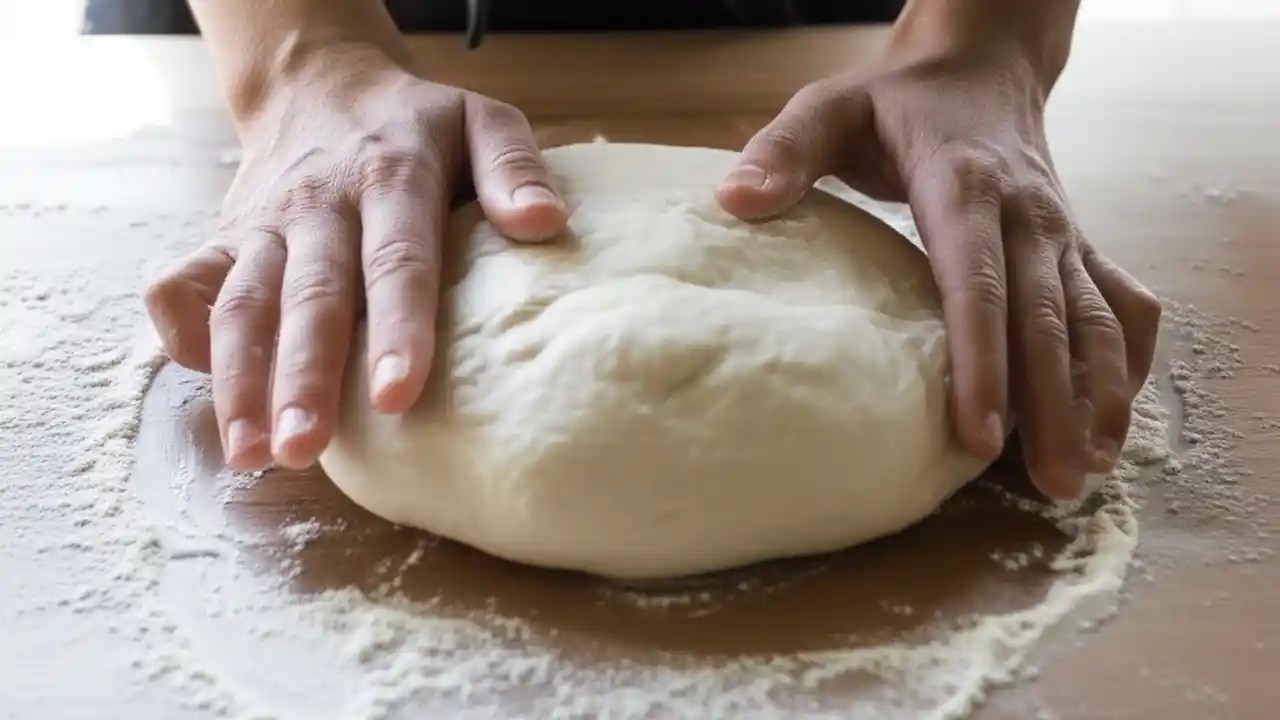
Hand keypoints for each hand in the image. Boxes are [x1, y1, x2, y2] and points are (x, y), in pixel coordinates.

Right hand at [145, 46, 566, 470]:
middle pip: (309, 297)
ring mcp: (263, 225)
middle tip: (305, 448)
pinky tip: (210, 395)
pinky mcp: (223, 239)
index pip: (395, 260)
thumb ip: (512, 168)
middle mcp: (319, 205)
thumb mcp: (478, 120)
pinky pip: (182, 286)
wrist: (321, 85)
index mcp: (390, 177)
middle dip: (304, 376)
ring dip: (241, 381)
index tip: (398, 397)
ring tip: (252, 453)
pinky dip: (185, 336)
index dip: (395, 329)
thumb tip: (547, 223)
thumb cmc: (417, 126)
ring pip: (242, 306)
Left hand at [717, 45, 1159, 499]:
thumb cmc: (897, 101)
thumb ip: (784, 150)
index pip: (977, 283)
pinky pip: (1122, 305)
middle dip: (1054, 405)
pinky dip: (1126, 362)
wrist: (981, 70)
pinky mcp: (1078, 245)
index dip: (982, 360)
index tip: (979, 436)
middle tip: (1055, 487)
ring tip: (1087, 473)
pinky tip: (1113, 418)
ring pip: (1095, 319)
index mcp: (965, 184)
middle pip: (1048, 318)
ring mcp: (1062, 232)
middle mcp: (1028, 213)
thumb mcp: (831, 107)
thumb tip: (734, 202)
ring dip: (1099, 396)